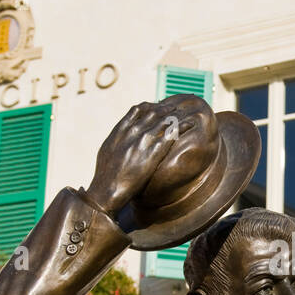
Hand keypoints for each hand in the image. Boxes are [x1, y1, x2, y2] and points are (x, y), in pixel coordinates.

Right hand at [85, 102, 195, 218]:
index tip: (157, 107)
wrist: (107, 189)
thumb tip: (121, 137)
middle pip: (153, 113)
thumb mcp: (107, 150)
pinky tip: (189, 124)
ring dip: (175, 115)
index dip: (150, 106)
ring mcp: (143, 142)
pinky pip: (171, 135)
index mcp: (121, 130)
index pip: (138, 110)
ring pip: (164, 121)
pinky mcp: (153, 153)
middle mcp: (133, 132)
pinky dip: (182, 127)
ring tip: (185, 113)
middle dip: (165, 108)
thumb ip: (117, 140)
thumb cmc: (105, 174)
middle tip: (174, 108)